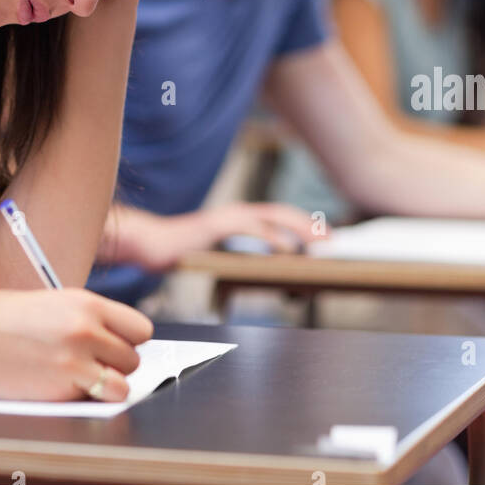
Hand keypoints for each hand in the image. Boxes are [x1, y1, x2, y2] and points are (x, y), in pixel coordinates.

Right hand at [0, 287, 152, 401]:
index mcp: (87, 303)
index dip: (130, 340)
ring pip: (123, 383)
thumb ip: (87, 318)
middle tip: (94, 364)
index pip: (140, 328)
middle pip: (133, 358)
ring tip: (84, 379)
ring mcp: (76, 360)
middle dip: (117, 364)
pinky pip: (97, 399)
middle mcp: (87, 329)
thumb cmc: (3, 318)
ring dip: (109, 385)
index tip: (118, 345)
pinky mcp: (61, 389)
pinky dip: (88, 398)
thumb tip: (115, 338)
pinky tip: (65, 387)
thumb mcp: (54, 303)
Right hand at [111, 201, 327, 271]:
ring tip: (319, 241)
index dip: (304, 225)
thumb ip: (242, 260)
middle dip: (309, 225)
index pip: (279, 217)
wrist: (150, 244)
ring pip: (271, 217)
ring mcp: (227, 217)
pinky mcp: (216, 225)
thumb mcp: (218, 257)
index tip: (325, 236)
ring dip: (297, 228)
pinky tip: (286, 248)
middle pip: (282, 214)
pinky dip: (271, 237)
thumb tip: (269, 271)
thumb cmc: (181, 253)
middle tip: (333, 239)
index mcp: (239, 218)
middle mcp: (237, 213)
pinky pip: (250, 229)